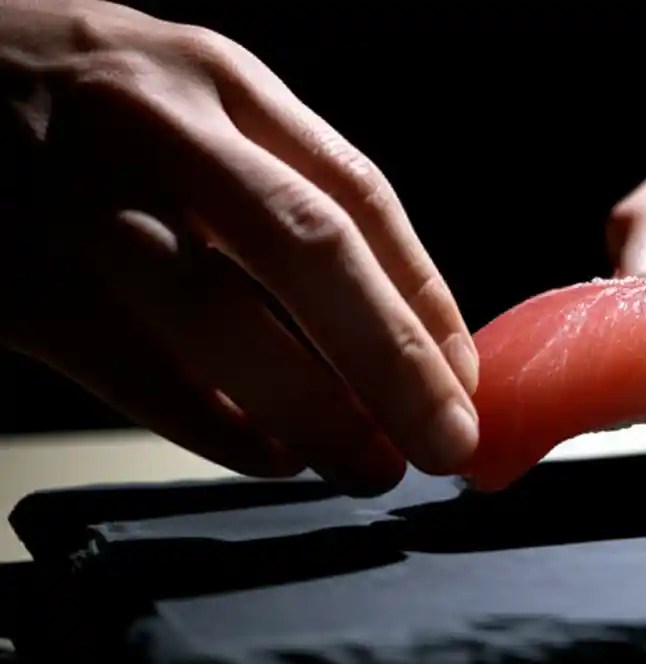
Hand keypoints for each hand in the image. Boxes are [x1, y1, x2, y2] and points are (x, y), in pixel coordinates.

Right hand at [0, 0, 478, 493]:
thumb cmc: (67, 105)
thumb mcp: (182, 100)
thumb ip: (270, 182)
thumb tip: (385, 322)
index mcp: (218, 80)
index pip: (356, 197)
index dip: (423, 299)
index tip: (463, 378)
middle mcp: (156, 128)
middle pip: (309, 250)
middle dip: (394, 360)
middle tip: (446, 441)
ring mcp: (76, 201)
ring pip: (220, 317)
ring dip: (313, 408)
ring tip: (370, 464)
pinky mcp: (13, 280)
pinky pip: (130, 371)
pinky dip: (212, 425)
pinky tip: (269, 455)